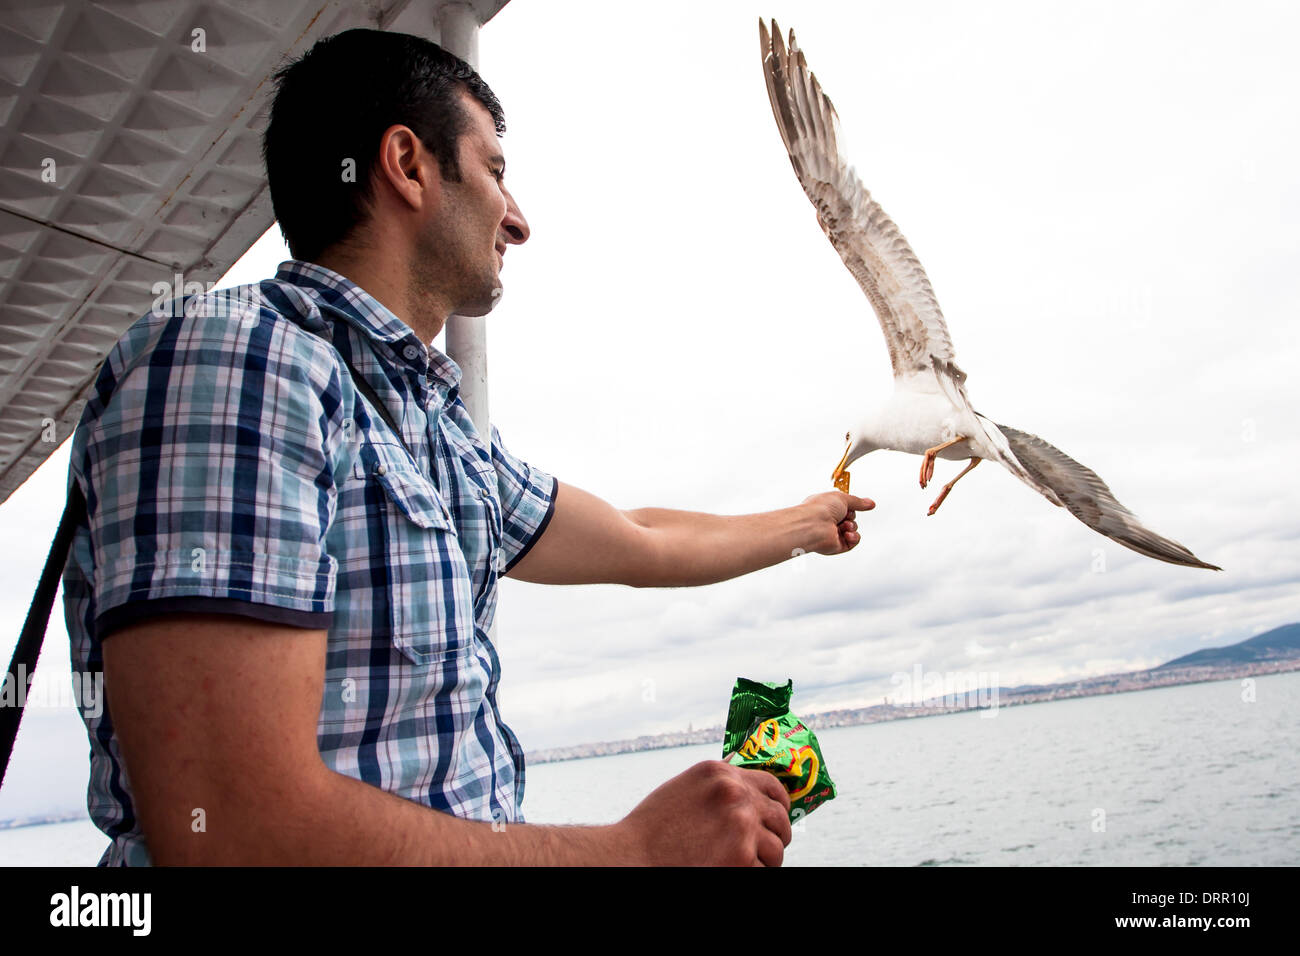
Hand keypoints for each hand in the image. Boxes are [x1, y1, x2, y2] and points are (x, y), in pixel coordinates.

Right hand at [612, 760, 792, 865]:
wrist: (633, 856)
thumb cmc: (653, 827)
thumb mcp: (685, 789)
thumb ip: (718, 787)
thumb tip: (746, 792)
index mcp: (720, 774)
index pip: (770, 783)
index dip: (780, 802)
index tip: (780, 814)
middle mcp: (735, 794)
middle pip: (779, 816)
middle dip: (776, 835)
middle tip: (766, 848)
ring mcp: (741, 826)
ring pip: (776, 848)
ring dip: (766, 860)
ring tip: (744, 863)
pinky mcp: (741, 858)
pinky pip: (764, 870)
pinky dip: (753, 873)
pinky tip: (732, 870)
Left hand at [802, 491, 873, 554]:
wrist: (813, 525)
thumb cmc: (820, 509)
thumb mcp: (843, 498)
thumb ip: (858, 502)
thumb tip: (870, 503)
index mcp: (825, 507)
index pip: (843, 507)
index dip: (850, 506)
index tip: (855, 505)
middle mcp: (827, 520)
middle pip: (849, 518)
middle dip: (851, 516)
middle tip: (845, 515)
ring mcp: (832, 533)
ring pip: (853, 530)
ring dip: (852, 526)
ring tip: (844, 525)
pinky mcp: (836, 545)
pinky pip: (853, 542)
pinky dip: (854, 538)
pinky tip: (847, 534)